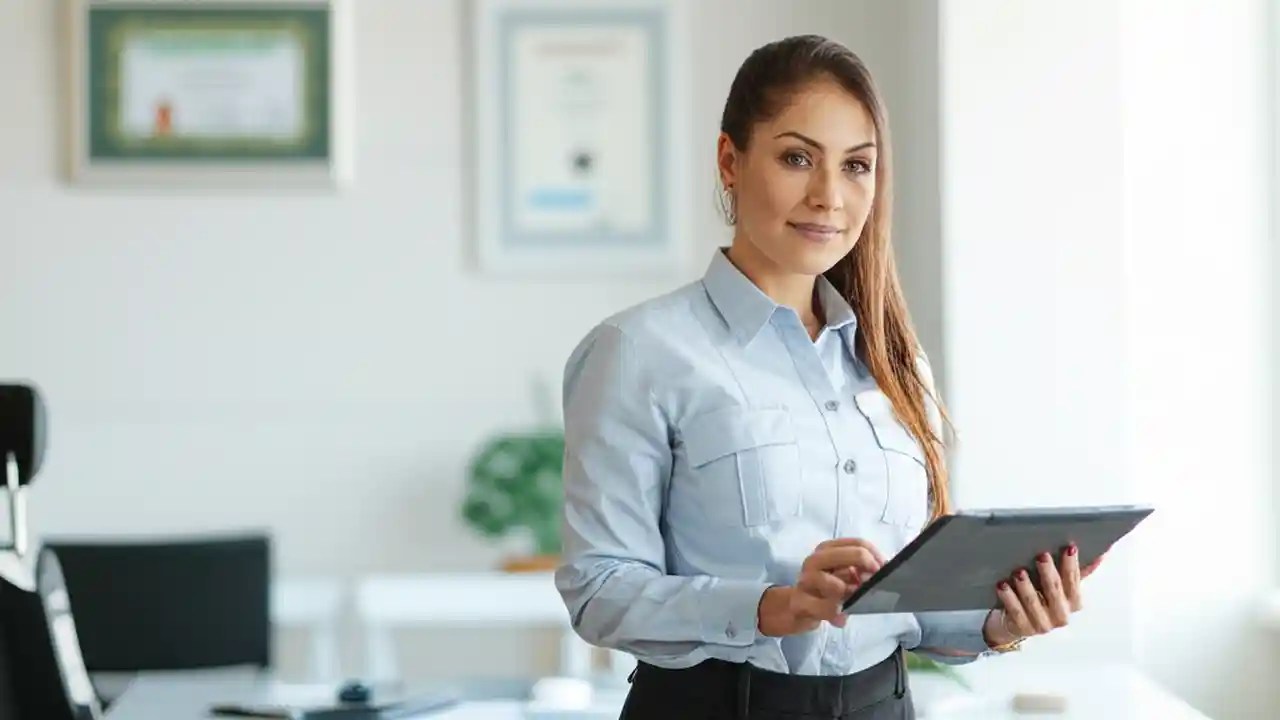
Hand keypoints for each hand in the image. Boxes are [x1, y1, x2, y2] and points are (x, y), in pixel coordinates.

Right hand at [758, 539, 884, 636]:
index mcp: (828, 549)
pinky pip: (823, 607)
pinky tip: (840, 619)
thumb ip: (860, 572)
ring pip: (833, 583)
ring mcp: (805, 580)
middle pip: (850, 555)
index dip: (875, 557)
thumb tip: (883, 572)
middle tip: (875, 584)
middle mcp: (816, 560)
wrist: (795, 607)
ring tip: (852, 601)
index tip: (884, 571)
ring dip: (849, 594)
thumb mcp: (843, 576)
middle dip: (867, 568)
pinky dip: (835, 613)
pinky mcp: (799, 602)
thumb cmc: (824, 590)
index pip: (859, 543)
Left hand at [983, 544, 1107, 645]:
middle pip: (1055, 591)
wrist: (1015, 625)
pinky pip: (1015, 611)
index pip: (1074, 582)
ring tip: (1019, 571)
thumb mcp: (1061, 587)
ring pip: (1034, 602)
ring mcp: (1041, 624)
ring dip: (1026, 586)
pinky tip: (1003, 585)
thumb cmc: (1041, 600)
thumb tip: (1101, 553)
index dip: (1072, 565)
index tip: (1069, 548)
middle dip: (1049, 572)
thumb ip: (1078, 572)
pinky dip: (1009, 597)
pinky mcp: (1022, 628)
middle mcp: (1060, 615)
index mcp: (1073, 603)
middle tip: (1041, 556)